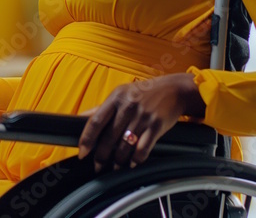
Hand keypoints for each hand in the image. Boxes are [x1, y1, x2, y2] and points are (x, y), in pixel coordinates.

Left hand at [77, 73, 205, 172]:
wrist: (174, 90)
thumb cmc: (144, 93)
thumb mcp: (122, 93)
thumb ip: (102, 107)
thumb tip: (81, 118)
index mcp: (117, 97)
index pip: (96, 121)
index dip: (86, 139)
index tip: (82, 153)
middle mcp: (129, 106)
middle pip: (109, 137)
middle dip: (101, 156)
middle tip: (98, 165)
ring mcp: (143, 116)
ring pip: (124, 146)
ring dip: (118, 160)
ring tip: (116, 165)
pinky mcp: (157, 125)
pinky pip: (142, 149)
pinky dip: (135, 160)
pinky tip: (132, 162)